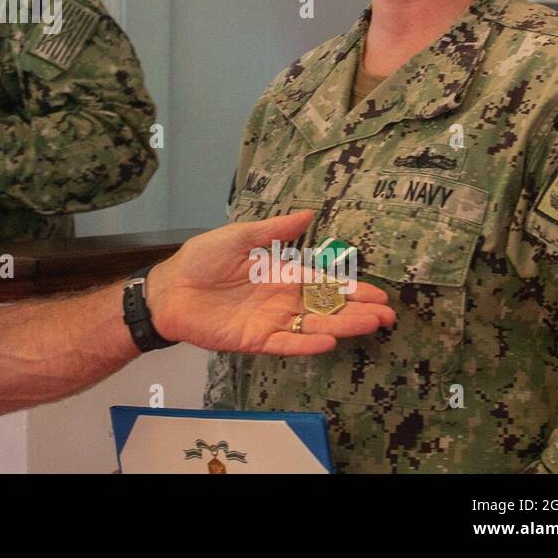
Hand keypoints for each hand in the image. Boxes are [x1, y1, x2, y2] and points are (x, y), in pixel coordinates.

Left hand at [144, 210, 394, 355]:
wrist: (169, 289)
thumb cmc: (201, 259)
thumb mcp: (238, 237)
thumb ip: (273, 230)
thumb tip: (308, 212)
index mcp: (281, 273)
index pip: (323, 282)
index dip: (350, 288)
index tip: (379, 295)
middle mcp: (282, 300)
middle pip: (326, 307)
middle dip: (356, 311)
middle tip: (388, 315)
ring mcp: (270, 322)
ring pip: (313, 326)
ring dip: (341, 326)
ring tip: (370, 326)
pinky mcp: (254, 340)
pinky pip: (285, 344)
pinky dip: (306, 344)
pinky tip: (329, 342)